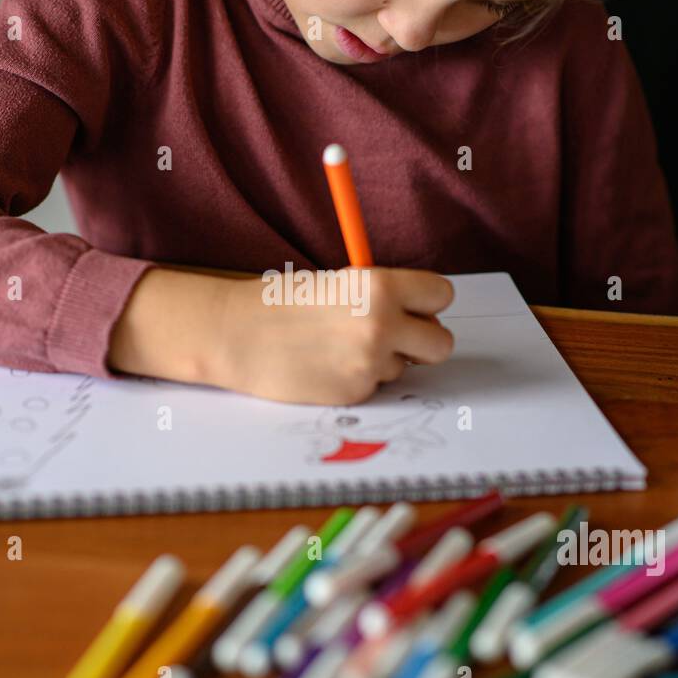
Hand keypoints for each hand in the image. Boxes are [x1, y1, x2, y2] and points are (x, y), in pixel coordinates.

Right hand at [213, 267, 454, 404]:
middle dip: (422, 341)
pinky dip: (358, 380)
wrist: (235, 335)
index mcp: (381, 286)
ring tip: (339, 348)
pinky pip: (375, 387)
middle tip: (395, 336)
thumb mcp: (340, 284)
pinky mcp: (355, 394)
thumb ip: (383, 296)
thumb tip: (418, 316)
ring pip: (405, 368)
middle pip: (441, 343)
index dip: (427, 303)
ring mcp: (370, 364)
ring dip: (383, 361)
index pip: (442, 295)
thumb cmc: (280, 304)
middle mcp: (383, 325)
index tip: (414, 307)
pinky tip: (326, 366)